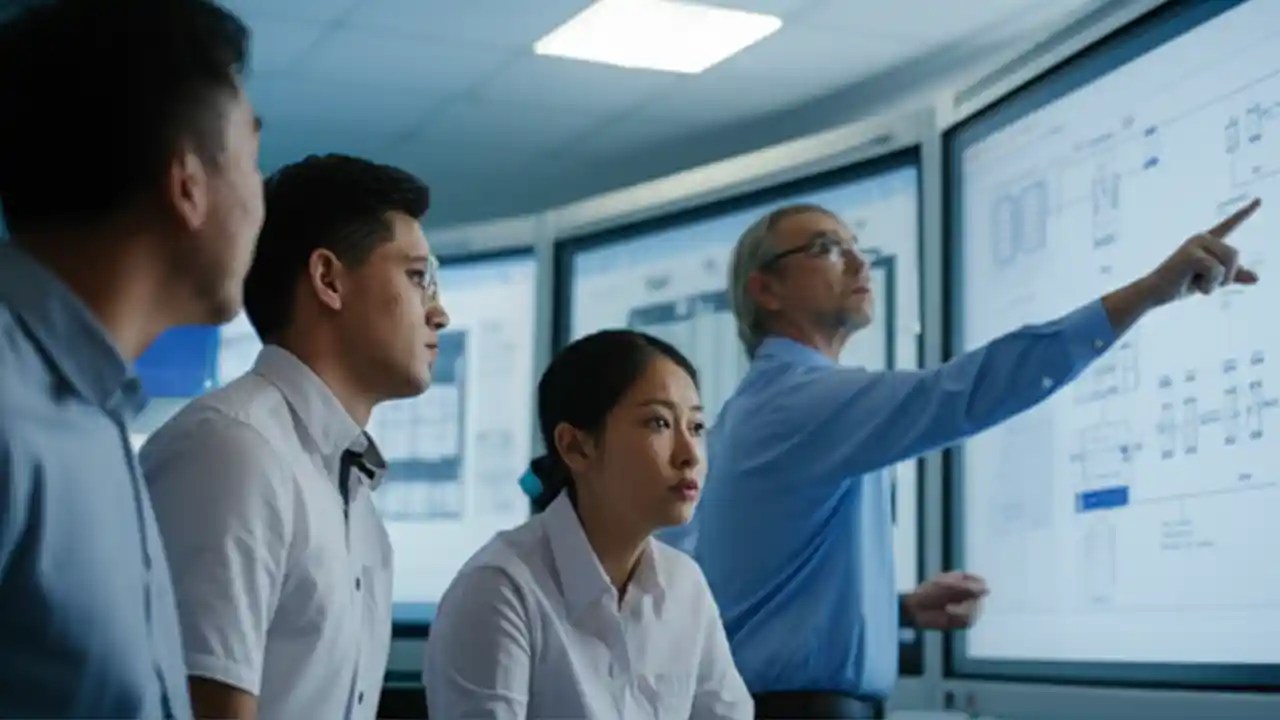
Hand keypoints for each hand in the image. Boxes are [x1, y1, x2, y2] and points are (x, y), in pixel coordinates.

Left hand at [904, 571, 988, 630]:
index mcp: (964, 581)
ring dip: (960, 609)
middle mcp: (968, 594)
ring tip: (947, 608)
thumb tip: (987, 589)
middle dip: (966, 599)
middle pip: (979, 598)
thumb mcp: (946, 586)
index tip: (962, 587)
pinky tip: (948, 614)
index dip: (974, 586)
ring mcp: (966, 608)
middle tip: (950, 599)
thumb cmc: (928, 593)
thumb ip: (967, 587)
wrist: (916, 609)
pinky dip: (958, 617)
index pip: (980, 582)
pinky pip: (969, 621)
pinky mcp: (962, 621)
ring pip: (976, 611)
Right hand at [1141, 198, 1261, 306]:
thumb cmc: (1181, 284)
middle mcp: (1203, 238)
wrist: (1155, 292)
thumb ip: (1234, 276)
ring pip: (1228, 261)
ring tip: (1197, 282)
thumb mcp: (1213, 280)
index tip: (1260, 200)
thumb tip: (1257, 278)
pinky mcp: (1191, 254)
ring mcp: (1196, 243)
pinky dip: (1208, 284)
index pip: (1230, 224)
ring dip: (1217, 281)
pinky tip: (1191, 284)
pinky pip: (1215, 270)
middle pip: (1235, 254)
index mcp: (1208, 242)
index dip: (1245, 212)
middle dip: (1226, 276)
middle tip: (1204, 282)